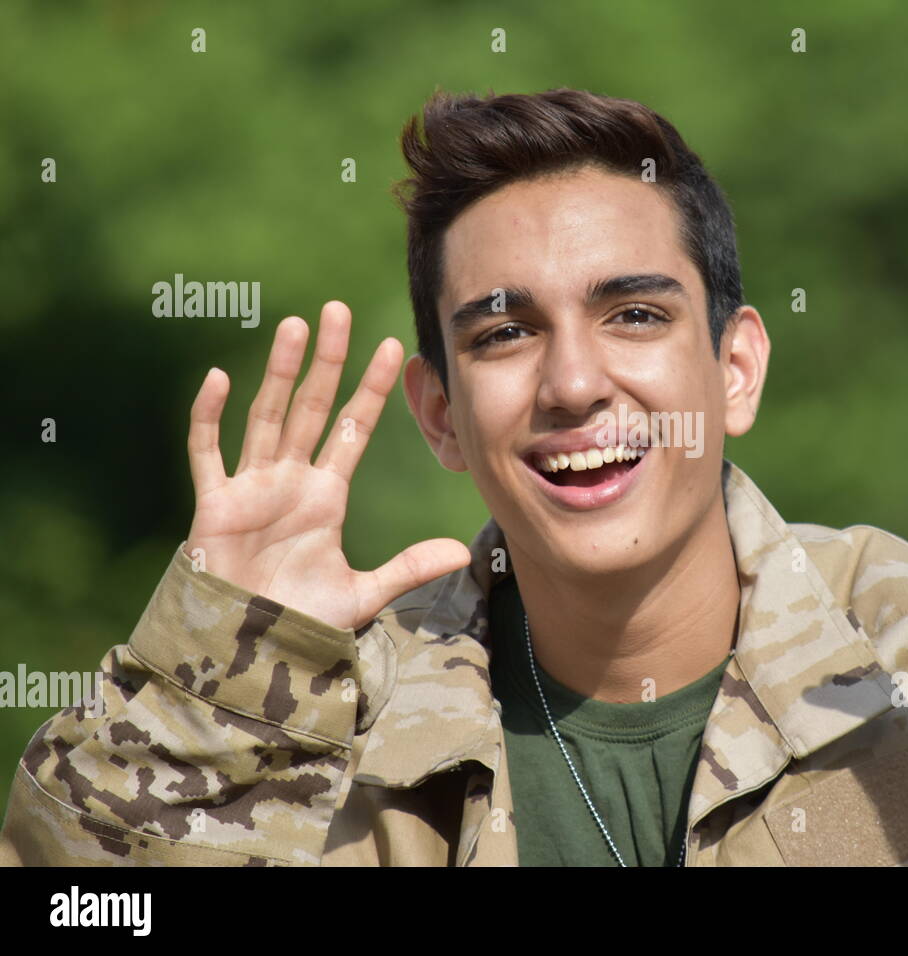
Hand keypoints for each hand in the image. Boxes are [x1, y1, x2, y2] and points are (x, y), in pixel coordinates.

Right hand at [184, 301, 470, 630]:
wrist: (251, 651)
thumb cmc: (301, 619)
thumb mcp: (364, 593)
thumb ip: (408, 568)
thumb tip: (462, 553)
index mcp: (326, 495)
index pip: (354, 428)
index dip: (371, 389)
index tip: (393, 349)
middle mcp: (291, 481)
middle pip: (313, 407)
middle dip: (327, 361)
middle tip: (339, 311)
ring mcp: (252, 488)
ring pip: (268, 416)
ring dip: (280, 373)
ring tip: (296, 326)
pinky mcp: (216, 505)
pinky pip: (209, 453)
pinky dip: (210, 417)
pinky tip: (220, 378)